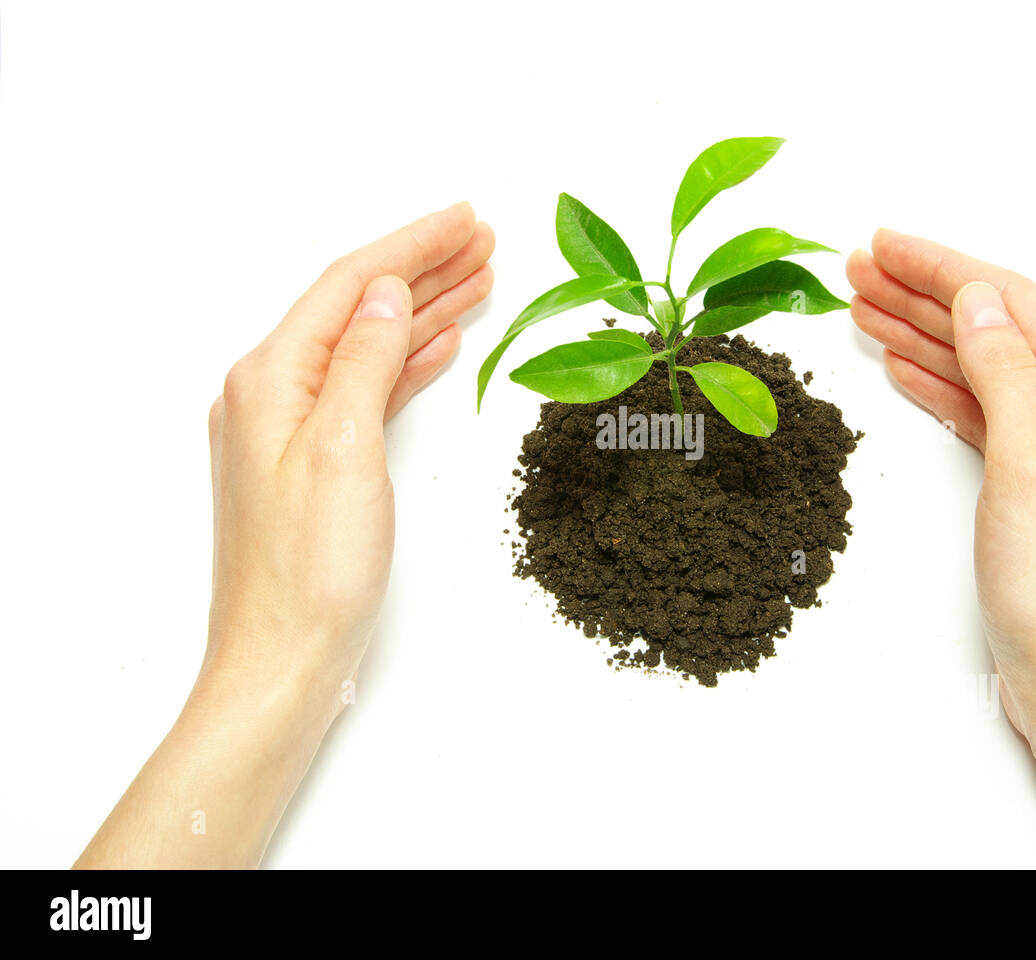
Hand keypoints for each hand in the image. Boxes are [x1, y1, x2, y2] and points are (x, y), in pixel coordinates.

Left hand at [206, 202, 492, 698]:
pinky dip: (407, 362)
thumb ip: (362, 360)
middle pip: (358, 307)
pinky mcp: (315, 462)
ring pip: (368, 346)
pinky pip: (367, 389)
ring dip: (423, 311)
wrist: (282, 658)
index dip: (411, 246)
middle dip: (423, 269)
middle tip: (484, 238)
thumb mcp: (342, 448)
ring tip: (480, 279)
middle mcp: (272, 393)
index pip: (350, 286)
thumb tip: (384, 292)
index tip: (466, 216)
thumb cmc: (309, 569)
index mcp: (269, 378)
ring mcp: (292, 428)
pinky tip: (442, 345)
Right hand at [847, 231, 1035, 867]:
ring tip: (863, 307)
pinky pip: (981, 410)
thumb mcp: (1030, 461)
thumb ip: (1003, 370)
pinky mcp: (1035, 482)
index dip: (941, 267)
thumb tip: (979, 298)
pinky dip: (939, 385)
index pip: (1009, 301)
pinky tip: (902, 367)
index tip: (883, 243)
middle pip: (993, 327)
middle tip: (857, 269)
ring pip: (980, 367)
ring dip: (922, 335)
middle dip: (923, 294)